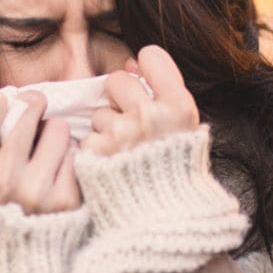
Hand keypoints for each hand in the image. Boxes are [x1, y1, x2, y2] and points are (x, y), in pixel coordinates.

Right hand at [0, 83, 81, 213]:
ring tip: (43, 155)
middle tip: (30, 124)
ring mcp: (37, 190)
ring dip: (53, 135)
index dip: (2, 101)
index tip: (6, 110)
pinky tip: (56, 175)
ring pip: (59, 127)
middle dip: (33, 110)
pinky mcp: (67, 200)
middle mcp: (3, 179)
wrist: (10, 264)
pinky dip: (69, 160)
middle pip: (31, 107)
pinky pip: (77, 153)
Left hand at [83, 45, 198, 156]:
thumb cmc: (174, 167)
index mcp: (178, 107)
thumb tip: (132, 61)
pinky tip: (111, 165)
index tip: (148, 83)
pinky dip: (96, 150)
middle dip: (120, 97)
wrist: (161, 216)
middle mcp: (149, 116)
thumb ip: (163, 89)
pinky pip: (88, 137)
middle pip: (117, 80)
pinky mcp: (94, 152)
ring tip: (123, 151)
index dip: (147, 68)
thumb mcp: (184, 126)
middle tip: (131, 122)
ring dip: (107, 128)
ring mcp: (119, 134)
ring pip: (99, 112)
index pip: (152, 56)